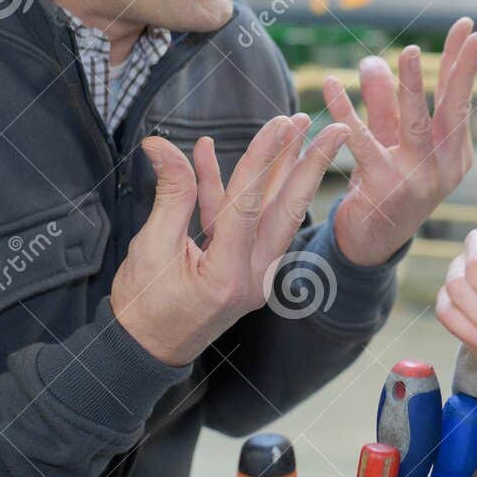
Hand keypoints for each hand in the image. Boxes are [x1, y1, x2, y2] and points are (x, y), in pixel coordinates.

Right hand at [112, 113, 349, 365]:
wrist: (142, 353)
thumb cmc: (143, 307)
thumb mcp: (152, 248)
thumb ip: (170, 195)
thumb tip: (160, 145)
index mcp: (230, 273)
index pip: (252, 203)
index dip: (264, 158)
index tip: (280, 123)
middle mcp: (253, 274)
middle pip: (287, 208)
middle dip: (308, 164)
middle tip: (333, 127)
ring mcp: (252, 273)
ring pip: (271, 212)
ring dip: (280, 170)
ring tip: (293, 129)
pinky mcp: (241, 269)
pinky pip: (241, 223)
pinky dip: (227, 191)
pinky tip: (211, 155)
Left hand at [322, 17, 476, 265]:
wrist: (370, 245)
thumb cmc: (384, 186)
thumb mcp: (391, 142)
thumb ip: (384, 103)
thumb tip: (372, 59)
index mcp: (455, 154)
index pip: (460, 100)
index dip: (464, 63)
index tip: (473, 29)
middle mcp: (443, 166)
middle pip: (453, 108)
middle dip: (458, 67)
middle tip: (465, 31)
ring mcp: (417, 179)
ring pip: (416, 123)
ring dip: (412, 86)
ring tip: (409, 51)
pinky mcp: (383, 188)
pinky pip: (363, 141)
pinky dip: (344, 111)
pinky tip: (331, 85)